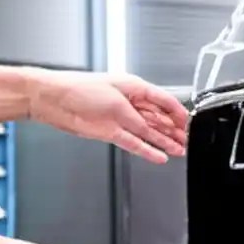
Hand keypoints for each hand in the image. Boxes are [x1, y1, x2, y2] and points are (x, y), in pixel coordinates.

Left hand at [26, 69, 189, 164]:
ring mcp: (121, 119)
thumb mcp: (116, 102)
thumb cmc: (79, 89)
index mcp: (134, 88)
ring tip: (179, 150)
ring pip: (149, 132)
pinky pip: (134, 143)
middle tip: (188, 140)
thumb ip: (137, 120)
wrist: (54, 99)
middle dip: (174, 130)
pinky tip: (158, 155)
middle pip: (158, 118)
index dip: (178, 113)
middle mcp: (130, 103)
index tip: (189, 123)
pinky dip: (147, 150)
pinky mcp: (111, 132)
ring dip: (164, 141)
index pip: (164, 101)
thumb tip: (151, 132)